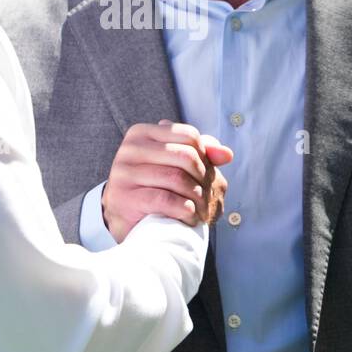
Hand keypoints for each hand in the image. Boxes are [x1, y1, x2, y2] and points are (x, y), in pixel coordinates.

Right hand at [101, 120, 232, 242]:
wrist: (124, 218)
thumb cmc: (154, 187)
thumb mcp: (175, 164)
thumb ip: (201, 153)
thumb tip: (227, 154)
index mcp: (142, 133)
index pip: (188, 135)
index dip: (205, 156)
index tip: (205, 175)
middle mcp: (130, 149)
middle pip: (185, 156)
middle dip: (203, 179)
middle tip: (207, 197)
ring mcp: (124, 173)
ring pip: (177, 178)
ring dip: (197, 198)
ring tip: (201, 210)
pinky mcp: (125, 198)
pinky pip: (165, 199)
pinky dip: (185, 210)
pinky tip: (189, 217)